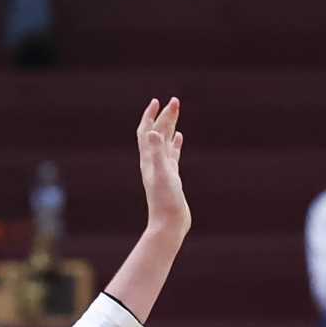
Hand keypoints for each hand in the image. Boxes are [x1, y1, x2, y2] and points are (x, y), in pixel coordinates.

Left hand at [135, 97, 188, 236]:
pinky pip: (172, 155)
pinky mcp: (171, 177)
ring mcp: (163, 170)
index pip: (146, 132)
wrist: (169, 224)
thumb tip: (153, 132)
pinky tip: (179, 137)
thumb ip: (158, 153)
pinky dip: (175, 144)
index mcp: (149, 160)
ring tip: (175, 112)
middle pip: (157, 134)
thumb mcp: (163, 174)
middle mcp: (153, 163)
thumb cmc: (165, 202)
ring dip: (169, 127)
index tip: (157, 101)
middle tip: (175, 101)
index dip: (150, 116)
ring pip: (165, 143)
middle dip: (164, 116)